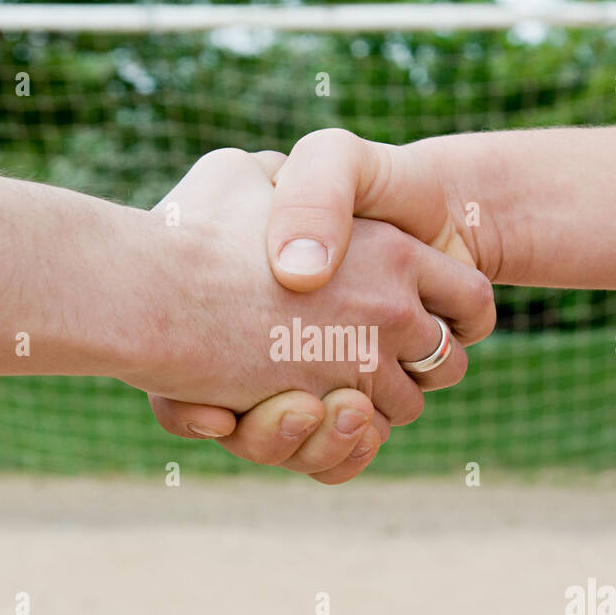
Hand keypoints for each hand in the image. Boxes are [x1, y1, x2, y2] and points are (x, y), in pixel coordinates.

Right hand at [135, 145, 492, 467]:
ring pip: (402, 409)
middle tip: (360, 360)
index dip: (451, 312)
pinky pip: (362, 444)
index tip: (421, 319)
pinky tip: (303, 411)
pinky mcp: (323, 410)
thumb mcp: (243, 171)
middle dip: (413, 369)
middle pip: (447, 362)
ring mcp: (362, 364)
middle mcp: (391, 309)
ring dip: (367, 408)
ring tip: (313, 387)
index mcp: (393, 249)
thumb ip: (283, 183)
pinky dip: (342, 443)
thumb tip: (282, 184)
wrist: (147, 291)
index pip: (468, 296)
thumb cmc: (190, 229)